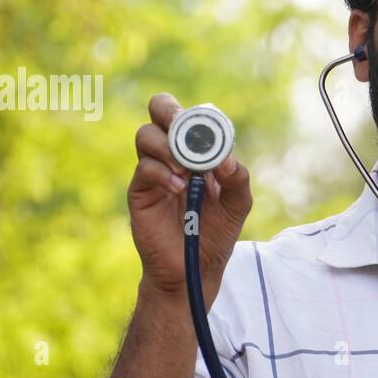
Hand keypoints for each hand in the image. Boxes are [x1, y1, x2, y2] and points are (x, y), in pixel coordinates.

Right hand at [128, 93, 252, 303]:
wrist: (194, 267)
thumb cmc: (216, 233)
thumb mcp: (237, 205)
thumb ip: (237, 179)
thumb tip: (226, 159)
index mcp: (198, 151)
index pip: (190, 117)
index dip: (198, 115)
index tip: (211, 129)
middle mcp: (172, 154)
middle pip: (159, 111)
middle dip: (169, 110)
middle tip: (182, 124)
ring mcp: (154, 170)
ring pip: (146, 135)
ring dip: (167, 146)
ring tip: (185, 170)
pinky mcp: (140, 191)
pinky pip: (144, 168)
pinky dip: (162, 173)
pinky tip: (179, 188)